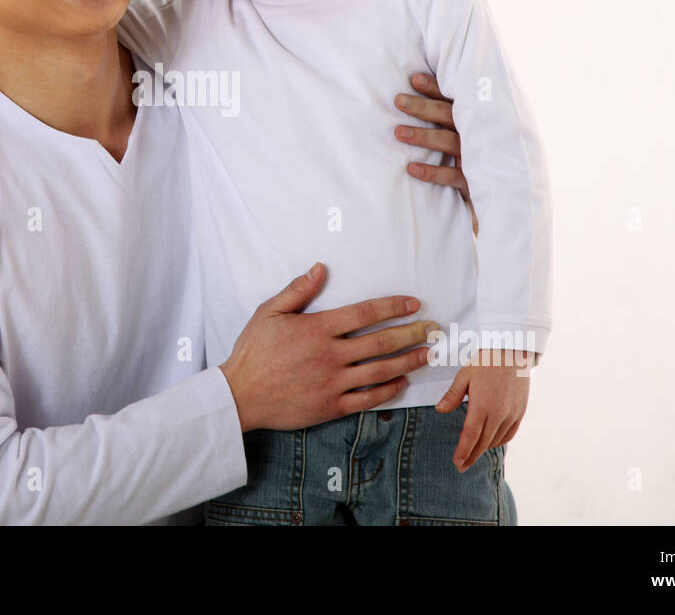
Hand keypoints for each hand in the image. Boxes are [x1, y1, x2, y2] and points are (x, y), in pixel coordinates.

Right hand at [218, 263, 437, 431]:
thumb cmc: (253, 351)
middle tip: (434, 329)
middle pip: (381, 342)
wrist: (240, 394)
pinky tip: (401, 383)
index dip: (393, 307)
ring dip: (408, 361)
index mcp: (318, 329)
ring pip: (381, 371)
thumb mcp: (269, 312)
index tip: (413, 304)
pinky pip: (367, 399)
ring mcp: (333, 383)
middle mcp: (330, 355)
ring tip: (427, 354)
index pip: (365, 313)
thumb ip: (297, 290)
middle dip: (412, 334)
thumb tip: (320, 268)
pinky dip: (388, 390)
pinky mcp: (331, 406)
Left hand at [394, 72, 477, 235]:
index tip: (413, 79)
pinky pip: (452, 176)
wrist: (506, 198)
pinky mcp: (476, 182)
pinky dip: (432, 172)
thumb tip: (417, 88)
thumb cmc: (480, 160)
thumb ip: (453, 115)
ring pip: (449, 142)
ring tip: (398, 132)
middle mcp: (477, 134)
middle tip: (398, 101)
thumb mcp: (469, 134)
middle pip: (448, 116)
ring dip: (423, 136)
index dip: (434, 88)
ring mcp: (478, 157)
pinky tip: (411, 169)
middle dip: (422, 107)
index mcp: (475, 119)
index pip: (453, 99)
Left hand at [434, 348, 537, 471]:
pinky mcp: (520, 411)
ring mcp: (512, 413)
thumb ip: (453, 395)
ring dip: (484, 449)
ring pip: (496, 439)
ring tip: (472, 454)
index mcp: (482, 404)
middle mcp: (499, 413)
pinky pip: (510, 433)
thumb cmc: (486, 360)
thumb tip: (440, 410)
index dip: (463, 451)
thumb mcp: (465, 375)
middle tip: (461, 466)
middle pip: (483, 442)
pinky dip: (499, 441)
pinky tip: (491, 442)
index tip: (457, 462)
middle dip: (471, 456)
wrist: (513, 350)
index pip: (471, 435)